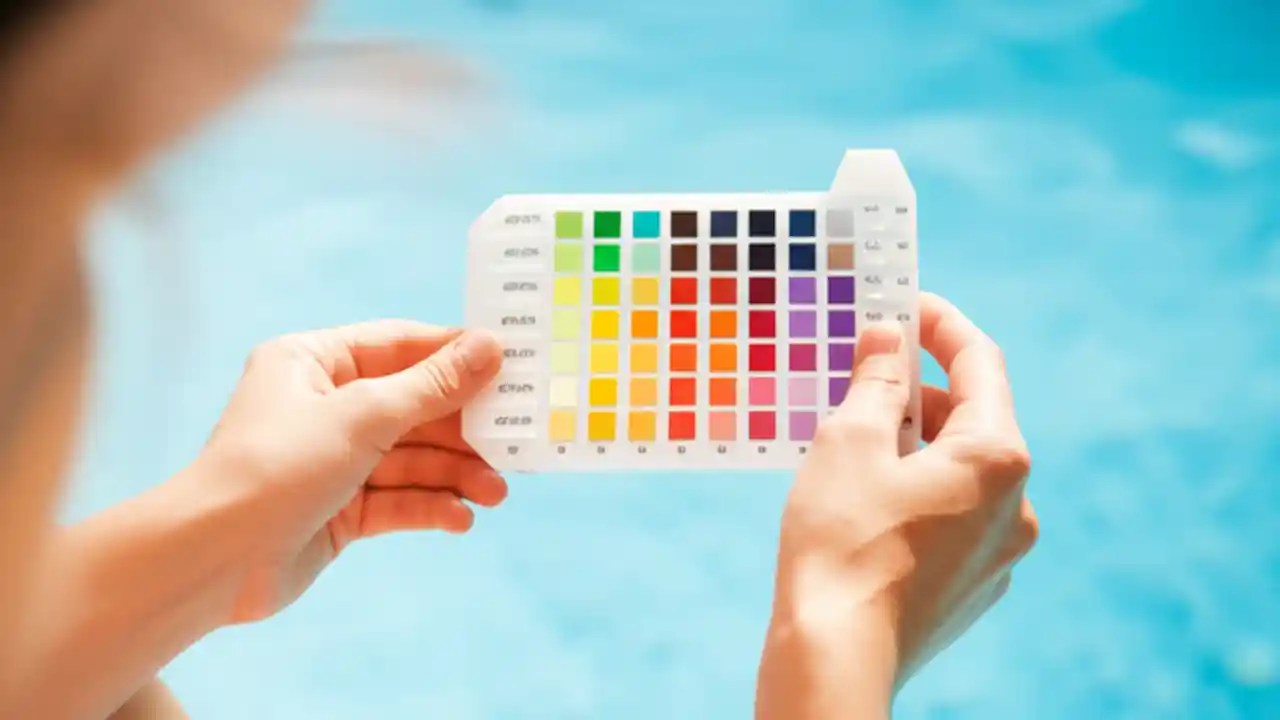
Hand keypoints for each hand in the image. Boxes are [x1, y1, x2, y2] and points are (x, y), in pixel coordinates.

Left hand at [191, 321, 505, 622]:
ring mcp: (330, 460)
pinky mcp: (337, 510)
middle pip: (411, 407)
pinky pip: (395, 500)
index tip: (510, 363)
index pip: (398, 346)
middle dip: (461, 429)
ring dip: (453, 474)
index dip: (454, 354)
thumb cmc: (276, 467)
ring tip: (495, 493)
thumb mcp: (364, 416)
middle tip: (514, 440)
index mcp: (312, 362)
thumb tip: (490, 347)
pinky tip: (460, 519)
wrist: (213, 560)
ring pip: (409, 459)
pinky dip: (428, 507)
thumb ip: (432, 386)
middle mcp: (321, 406)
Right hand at [757, 293, 1037, 717]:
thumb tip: (886, 338)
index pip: (980, 362)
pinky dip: (913, 491)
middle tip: (858, 375)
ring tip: (848, 441)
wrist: (836, 660)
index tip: (905, 301)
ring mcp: (998, 553)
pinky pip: (949, 516)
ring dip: (911, 444)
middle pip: (970, 419)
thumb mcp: (849, 441)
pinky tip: (861, 498)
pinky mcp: (971, 588)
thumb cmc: (841, 544)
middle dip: (914, 391)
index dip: (940, 325)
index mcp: (997, 458)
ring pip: (958, 473)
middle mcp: (1016, 505)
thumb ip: (875, 379)